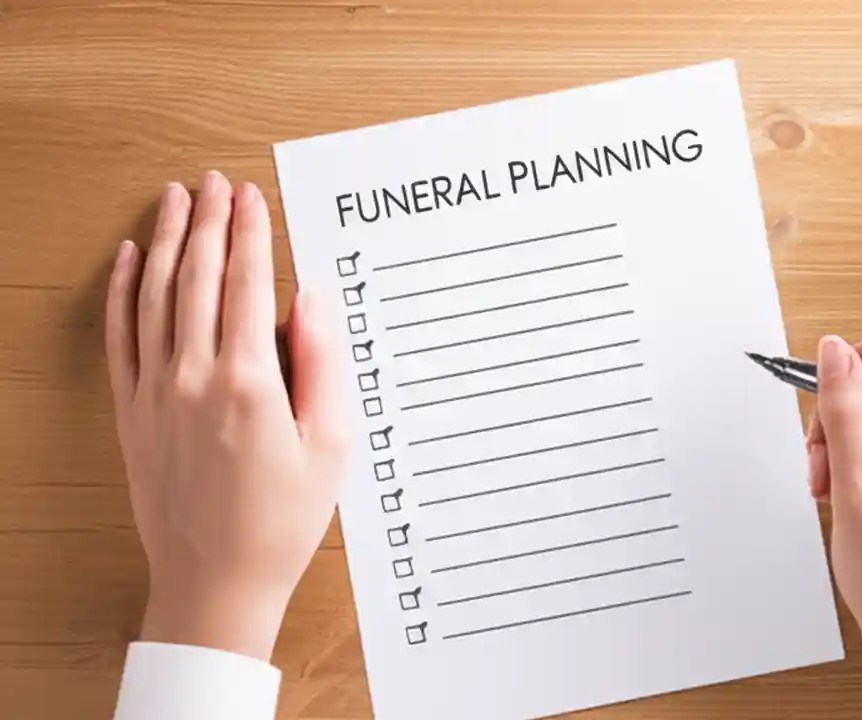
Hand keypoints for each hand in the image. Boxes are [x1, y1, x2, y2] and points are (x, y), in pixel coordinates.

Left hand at [105, 171, 347, 661]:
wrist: (217, 582)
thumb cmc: (283, 520)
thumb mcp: (331, 444)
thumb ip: (321, 364)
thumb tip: (308, 299)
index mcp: (249, 382)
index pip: (247, 285)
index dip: (251, 234)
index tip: (253, 197)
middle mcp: (193, 378)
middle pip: (197, 278)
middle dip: (207, 222)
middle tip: (214, 183)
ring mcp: (155, 394)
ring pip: (154, 296)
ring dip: (165, 241)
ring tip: (175, 200)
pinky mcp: (132, 413)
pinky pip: (119, 337)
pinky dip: (121, 291)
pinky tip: (128, 259)